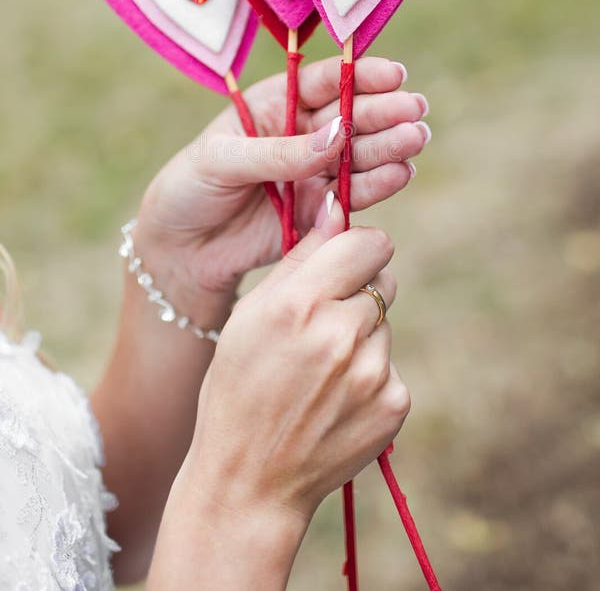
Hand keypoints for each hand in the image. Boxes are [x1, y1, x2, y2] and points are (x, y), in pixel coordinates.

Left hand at [135, 56, 428, 308]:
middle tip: (415, 111)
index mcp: (275, 105)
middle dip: (385, 112)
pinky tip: (402, 172)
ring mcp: (315, 173)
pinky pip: (356, 195)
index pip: (323, 82)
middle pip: (351, 116)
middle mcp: (302, 134)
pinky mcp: (322, 212)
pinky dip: (381, 184)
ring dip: (391, 146)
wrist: (182, 250)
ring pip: (361, 154)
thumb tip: (338, 135)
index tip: (393, 74)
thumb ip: (279, 152)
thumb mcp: (222, 160)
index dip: (359, 76)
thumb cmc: (190, 188)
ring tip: (415, 140)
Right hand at [148, 207, 409, 588]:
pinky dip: (370, 374)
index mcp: (299, 303)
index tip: (346, 259)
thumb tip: (336, 207)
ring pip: (385, 322)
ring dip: (362, 334)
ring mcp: (373, 372)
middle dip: (361, 288)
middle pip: (384, 277)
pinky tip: (335, 398)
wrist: (249, 480)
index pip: (367, 241)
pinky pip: (390, 364)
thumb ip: (299, 258)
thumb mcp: (251, 316)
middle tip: (327, 319)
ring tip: (322, 369)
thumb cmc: (238, 387)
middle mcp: (341, 334)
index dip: (357, 248)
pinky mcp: (394, 403)